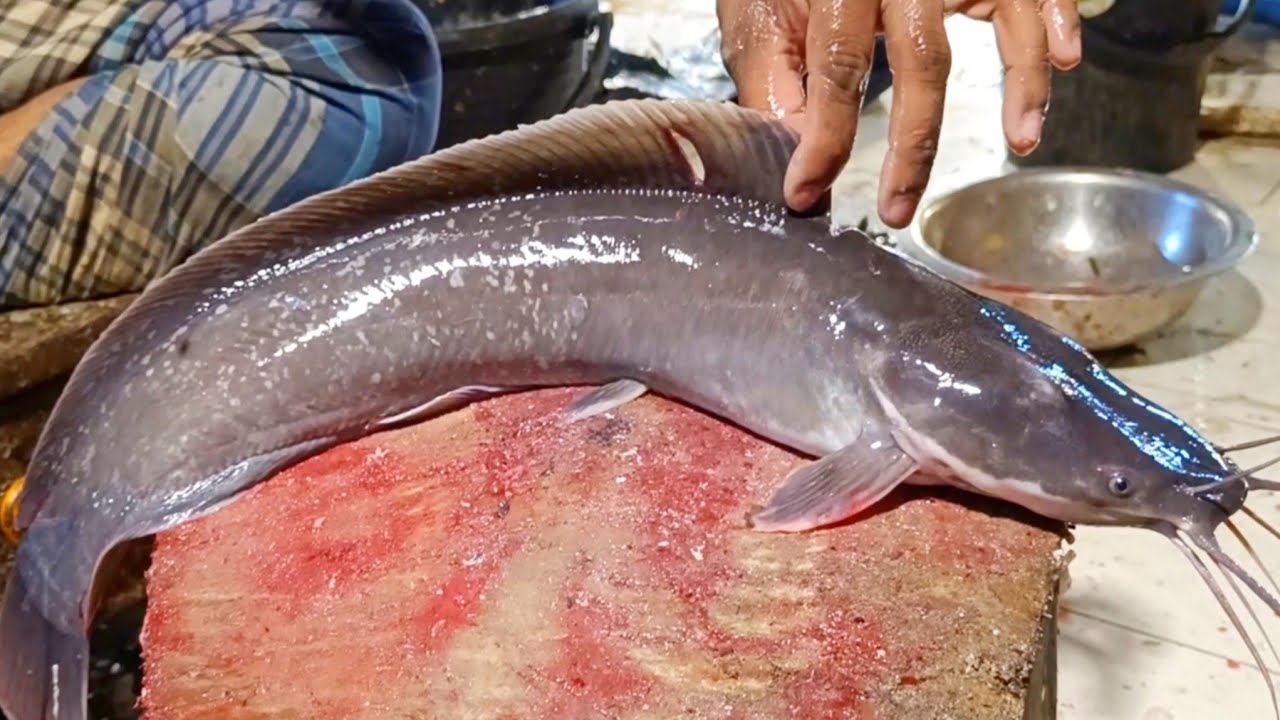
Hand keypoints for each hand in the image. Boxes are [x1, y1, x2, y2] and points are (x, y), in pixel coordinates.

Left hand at [717, 0, 1080, 227]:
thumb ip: (773, 77)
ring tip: (1021, 142)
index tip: (806, 193)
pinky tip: (1065, 61)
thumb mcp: (759, 11)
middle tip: (896, 209)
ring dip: (1021, 85)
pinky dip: (1058, 21)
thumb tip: (793, 155)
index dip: (824, 139)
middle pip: (921, 60)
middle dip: (912, 146)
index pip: (837, 68)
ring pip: (1002, 21)